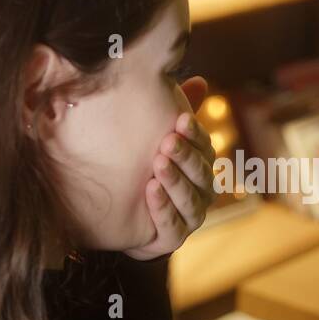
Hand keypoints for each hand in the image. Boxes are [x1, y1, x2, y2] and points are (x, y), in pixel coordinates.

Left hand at [125, 78, 215, 260]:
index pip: (204, 147)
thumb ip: (171, 111)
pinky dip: (163, 210)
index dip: (195, 134)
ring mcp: (189, 217)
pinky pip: (173, 228)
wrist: (114, 211)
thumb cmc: (139, 166)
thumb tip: (200, 80)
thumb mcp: (151, 136)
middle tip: (167, 141)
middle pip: (201, 174)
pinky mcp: (171, 239)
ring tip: (157, 165)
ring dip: (176, 182)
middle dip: (185, 157)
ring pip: (191, 201)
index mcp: (199, 165)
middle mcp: (201, 192)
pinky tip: (150, 191)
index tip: (180, 119)